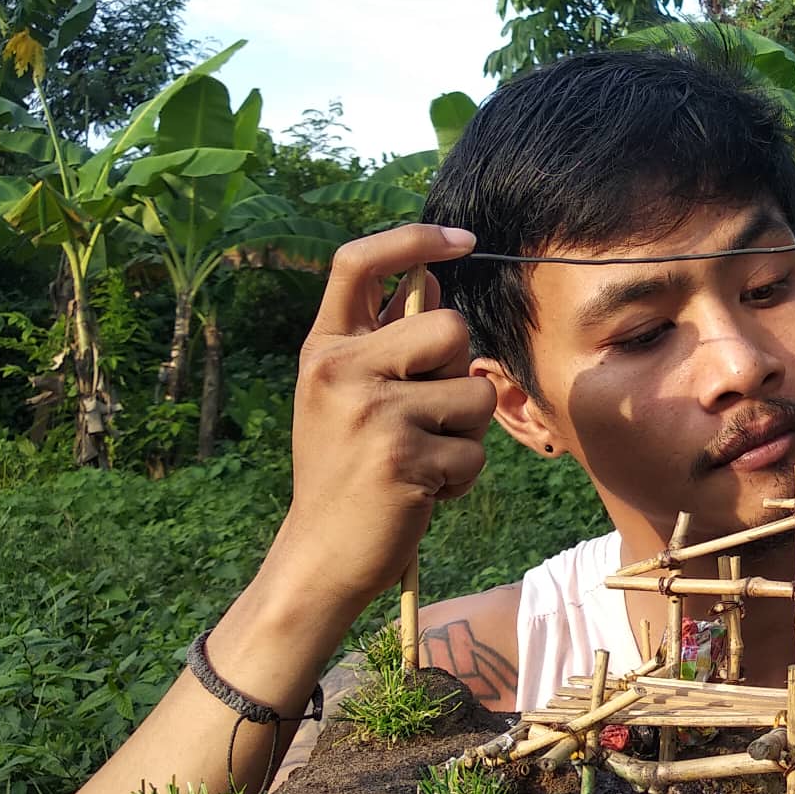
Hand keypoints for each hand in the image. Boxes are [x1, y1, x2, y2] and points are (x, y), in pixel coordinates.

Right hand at [260, 224, 496, 615]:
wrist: (320, 554)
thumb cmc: (348, 471)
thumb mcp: (347, 395)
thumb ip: (384, 340)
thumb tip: (430, 276)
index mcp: (324, 349)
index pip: (358, 262)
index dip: (413, 239)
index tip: (462, 240)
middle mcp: (338, 370)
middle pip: (450, 328)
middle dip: (457, 374)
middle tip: (422, 419)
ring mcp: (369, 412)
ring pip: (474, 393)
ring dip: (464, 435)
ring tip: (420, 460)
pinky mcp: (401, 457)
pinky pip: (474, 450)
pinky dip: (461, 478)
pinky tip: (422, 493)